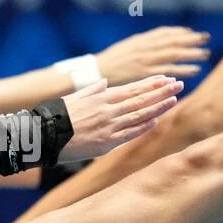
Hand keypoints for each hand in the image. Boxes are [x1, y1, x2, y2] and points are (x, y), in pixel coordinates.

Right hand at [58, 75, 182, 161]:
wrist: (44, 135)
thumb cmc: (57, 116)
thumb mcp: (74, 98)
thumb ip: (92, 90)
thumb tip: (105, 82)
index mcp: (101, 98)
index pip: (132, 89)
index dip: (150, 84)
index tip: (165, 79)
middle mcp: (108, 110)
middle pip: (140, 99)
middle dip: (161, 92)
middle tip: (178, 84)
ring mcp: (108, 126)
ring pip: (139, 115)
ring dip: (158, 107)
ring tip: (174, 100)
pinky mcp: (105, 143)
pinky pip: (129, 134)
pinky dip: (143, 127)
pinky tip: (156, 121)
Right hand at [94, 26, 210, 84]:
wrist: (96, 71)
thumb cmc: (110, 61)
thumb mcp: (128, 46)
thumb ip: (141, 45)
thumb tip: (154, 42)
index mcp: (140, 40)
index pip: (164, 33)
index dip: (179, 31)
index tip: (191, 32)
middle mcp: (145, 48)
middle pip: (173, 41)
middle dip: (191, 39)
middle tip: (205, 38)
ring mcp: (146, 60)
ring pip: (174, 54)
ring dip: (191, 53)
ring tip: (205, 54)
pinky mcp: (145, 73)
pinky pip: (169, 71)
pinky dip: (183, 69)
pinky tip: (195, 70)